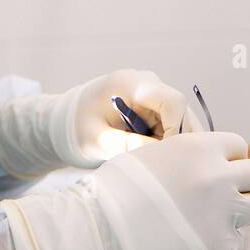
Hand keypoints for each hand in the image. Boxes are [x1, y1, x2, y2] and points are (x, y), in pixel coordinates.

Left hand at [0, 69, 201, 176]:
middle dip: (178, 141)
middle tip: (164, 166)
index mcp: (132, 84)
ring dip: (174, 142)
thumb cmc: (77, 127)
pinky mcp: (155, 105)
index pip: (173, 102)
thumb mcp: (98, 140)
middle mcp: (149, 83)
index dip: (176, 130)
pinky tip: (154, 156)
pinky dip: (169, 141)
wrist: (66, 118)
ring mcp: (154, 92)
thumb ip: (128, 145)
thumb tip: (162, 154)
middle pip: (183, 112)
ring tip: (155, 161)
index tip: (166, 156)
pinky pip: (174, 123)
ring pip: (183, 120)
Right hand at [0, 132, 249, 249]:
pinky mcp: (218, 245)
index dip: (228, 158)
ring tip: (219, 215)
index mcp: (200, 147)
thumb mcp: (155, 153)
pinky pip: (236, 239)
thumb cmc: (120, 188)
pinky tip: (196, 237)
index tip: (216, 169)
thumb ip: (191, 154)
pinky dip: (221, 239)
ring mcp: (222, 212)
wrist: (101, 227)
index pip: (239, 145)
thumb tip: (219, 162)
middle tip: (234, 192)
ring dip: (245, 210)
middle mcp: (218, 176)